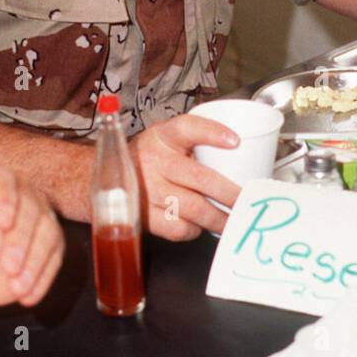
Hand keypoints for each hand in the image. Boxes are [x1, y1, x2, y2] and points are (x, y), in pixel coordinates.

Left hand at [0, 162, 64, 306]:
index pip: (1, 179)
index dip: (5, 198)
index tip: (3, 222)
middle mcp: (14, 194)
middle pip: (31, 206)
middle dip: (22, 239)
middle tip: (8, 267)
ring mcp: (32, 219)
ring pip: (48, 231)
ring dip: (37, 260)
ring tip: (18, 287)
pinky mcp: (43, 243)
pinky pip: (54, 255)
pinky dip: (44, 277)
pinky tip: (29, 296)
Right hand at [130, 114, 241, 238]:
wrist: (109, 176)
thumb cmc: (151, 157)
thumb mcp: (167, 138)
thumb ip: (196, 140)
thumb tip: (241, 152)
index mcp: (163, 136)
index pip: (187, 128)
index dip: (212, 133)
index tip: (235, 141)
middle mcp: (153, 160)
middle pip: (201, 178)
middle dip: (231, 194)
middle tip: (247, 201)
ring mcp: (148, 190)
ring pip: (194, 208)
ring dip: (219, 218)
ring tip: (233, 220)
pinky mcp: (144, 215)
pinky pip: (178, 228)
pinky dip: (195, 229)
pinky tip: (199, 224)